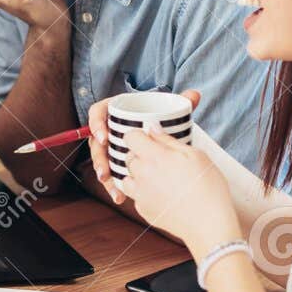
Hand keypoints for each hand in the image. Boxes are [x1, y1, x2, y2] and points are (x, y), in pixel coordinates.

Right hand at [86, 89, 201, 199]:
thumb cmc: (159, 116)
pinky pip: (110, 173)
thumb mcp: (167, 109)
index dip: (96, 125)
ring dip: (104, 174)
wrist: (160, 131)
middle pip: (96, 142)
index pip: (97, 113)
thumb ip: (180, 102)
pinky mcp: (115, 161)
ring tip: (111, 186)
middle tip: (104, 170)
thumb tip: (194, 95)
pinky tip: (120, 196)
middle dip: (98, 158)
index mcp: (115, 112)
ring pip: (101, 160)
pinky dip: (114, 185)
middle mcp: (109, 129)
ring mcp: (111, 146)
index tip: (104, 138)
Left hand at [86, 89, 234, 246]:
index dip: (139, 135)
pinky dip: (144, 193)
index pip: (130, 137)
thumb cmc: (208, 187)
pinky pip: (136, 196)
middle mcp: (142, 175)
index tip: (149, 139)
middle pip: (128, 157)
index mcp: (154, 157)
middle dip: (140, 155)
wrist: (208, 224)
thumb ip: (169, 141)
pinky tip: (163, 195)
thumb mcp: (196, 155)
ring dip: (138, 175)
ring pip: (127, 178)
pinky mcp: (143, 210)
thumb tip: (152, 128)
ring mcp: (140, 194)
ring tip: (158, 178)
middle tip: (160, 160)